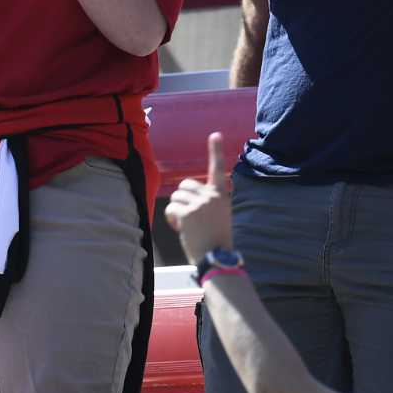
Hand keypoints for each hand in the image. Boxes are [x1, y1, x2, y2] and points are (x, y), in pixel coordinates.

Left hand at [164, 133, 233, 261]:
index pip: (218, 168)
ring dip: (176, 209)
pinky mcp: (188, 213)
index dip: (216, 150)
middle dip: (181, 198)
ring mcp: (200, 203)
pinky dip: (171, 217)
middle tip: (186, 215)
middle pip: (185, 185)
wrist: (217, 258)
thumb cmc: (217, 241)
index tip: (215, 134)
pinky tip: (178, 226)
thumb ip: (209, 203)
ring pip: (176, 196)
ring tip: (184, 224)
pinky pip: (172, 207)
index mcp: (221, 196)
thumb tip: (189, 199)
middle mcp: (211, 196)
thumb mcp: (220, 216)